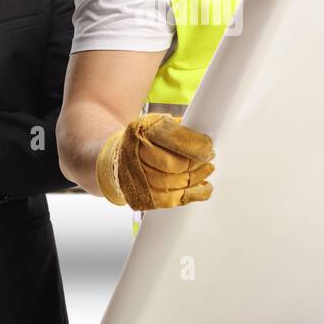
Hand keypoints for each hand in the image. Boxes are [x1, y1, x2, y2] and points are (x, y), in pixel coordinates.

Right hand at [96, 113, 214, 210]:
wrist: (113, 159)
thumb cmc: (140, 140)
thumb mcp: (153, 124)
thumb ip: (176, 128)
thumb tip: (204, 137)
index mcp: (139, 131)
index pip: (173, 139)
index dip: (196, 144)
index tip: (209, 145)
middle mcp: (135, 155)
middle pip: (174, 164)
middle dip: (197, 163)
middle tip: (210, 158)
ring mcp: (137, 178)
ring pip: (174, 183)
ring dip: (197, 178)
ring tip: (208, 170)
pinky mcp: (142, 197)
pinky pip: (171, 199)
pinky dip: (192, 195)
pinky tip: (204, 189)